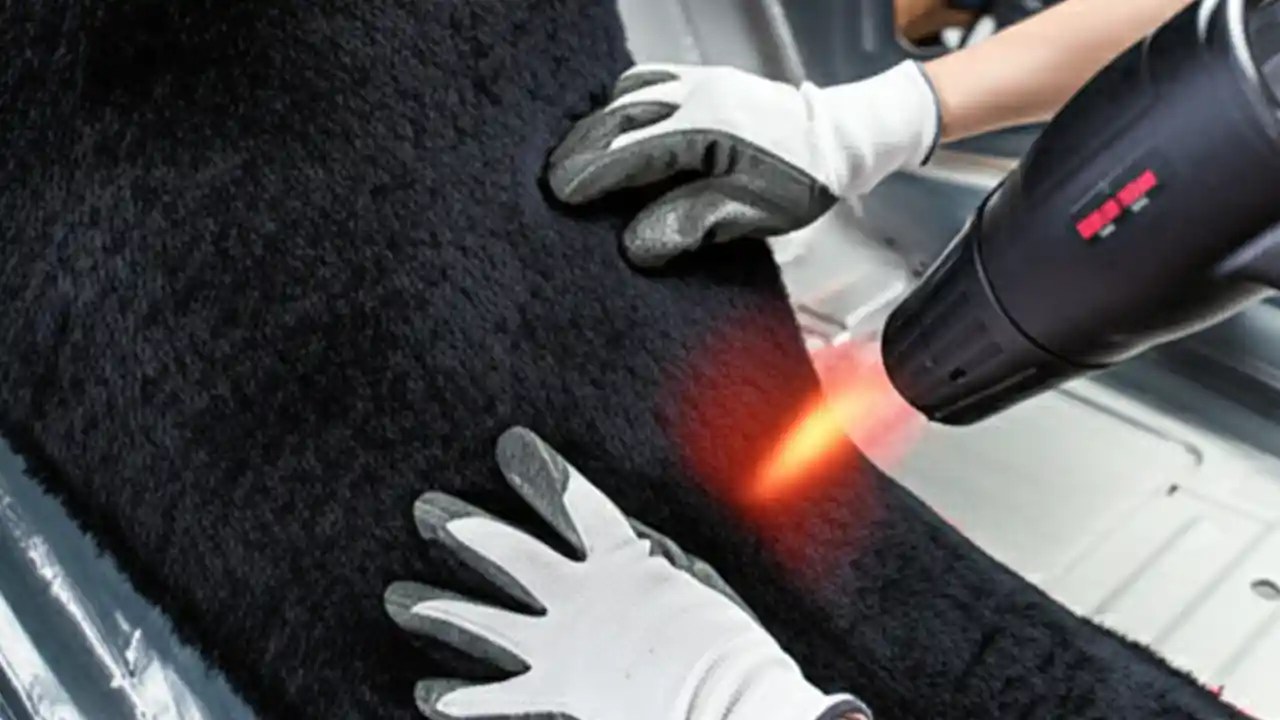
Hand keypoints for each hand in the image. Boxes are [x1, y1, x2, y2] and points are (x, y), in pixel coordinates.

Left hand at [385, 427, 870, 719]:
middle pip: (511, 555)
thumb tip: (638, 538)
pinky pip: (499, 698)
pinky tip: (427, 693)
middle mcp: (582, 596)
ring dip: (440, 608)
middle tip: (426, 510)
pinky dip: (463, 698)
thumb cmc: (729, 645)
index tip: (511, 445)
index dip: (543, 473)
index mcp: (623, 560)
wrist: (725, 699)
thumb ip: (660, 560)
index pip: (575, 503)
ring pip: (487, 621)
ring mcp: (565, 644)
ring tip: (399, 597)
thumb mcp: (699, 584)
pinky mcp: (560, 690)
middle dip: (467, 530)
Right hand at [547, 61, 938, 266]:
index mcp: (709, 128)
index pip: (634, 150)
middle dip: (582, 145)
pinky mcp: (706, 78)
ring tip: (573, 154)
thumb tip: (635, 244)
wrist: (841, 136)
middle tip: (551, 177)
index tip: (560, 194)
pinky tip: (609, 125)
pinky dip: (620, 103)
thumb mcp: (755, 212)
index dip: (593, 172)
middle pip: (621, 113)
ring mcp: (701, 80)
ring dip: (598, 122)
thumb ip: (694, 223)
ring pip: (630, 91)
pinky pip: (649, 81)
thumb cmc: (802, 180)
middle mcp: (699, 94)